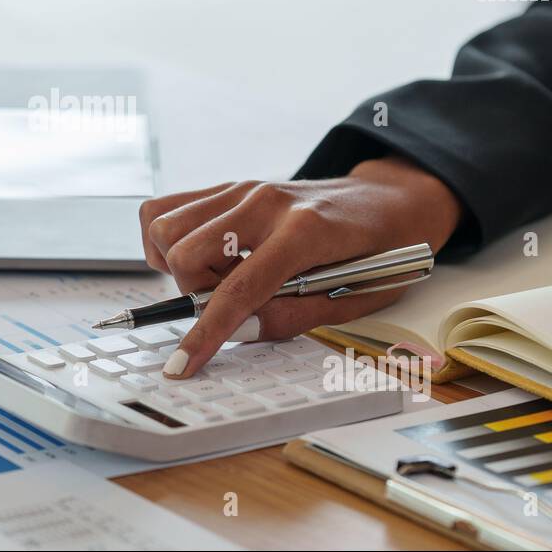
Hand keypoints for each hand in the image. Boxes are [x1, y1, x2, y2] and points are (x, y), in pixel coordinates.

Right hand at [138, 156, 462, 377]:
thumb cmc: (378, 250)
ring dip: (179, 266)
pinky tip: (200, 257)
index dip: (207, 332)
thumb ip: (291, 317)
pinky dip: (168, 240)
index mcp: (305, 230)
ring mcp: (243, 188)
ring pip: (165, 227)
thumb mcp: (352, 297)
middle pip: (187, 253)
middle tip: (229, 301)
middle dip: (194, 292)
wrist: (386, 200)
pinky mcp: (229, 187)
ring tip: (217, 278)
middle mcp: (266, 202)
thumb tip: (236, 332)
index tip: (183, 365)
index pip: (240, 287)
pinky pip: (165, 209)